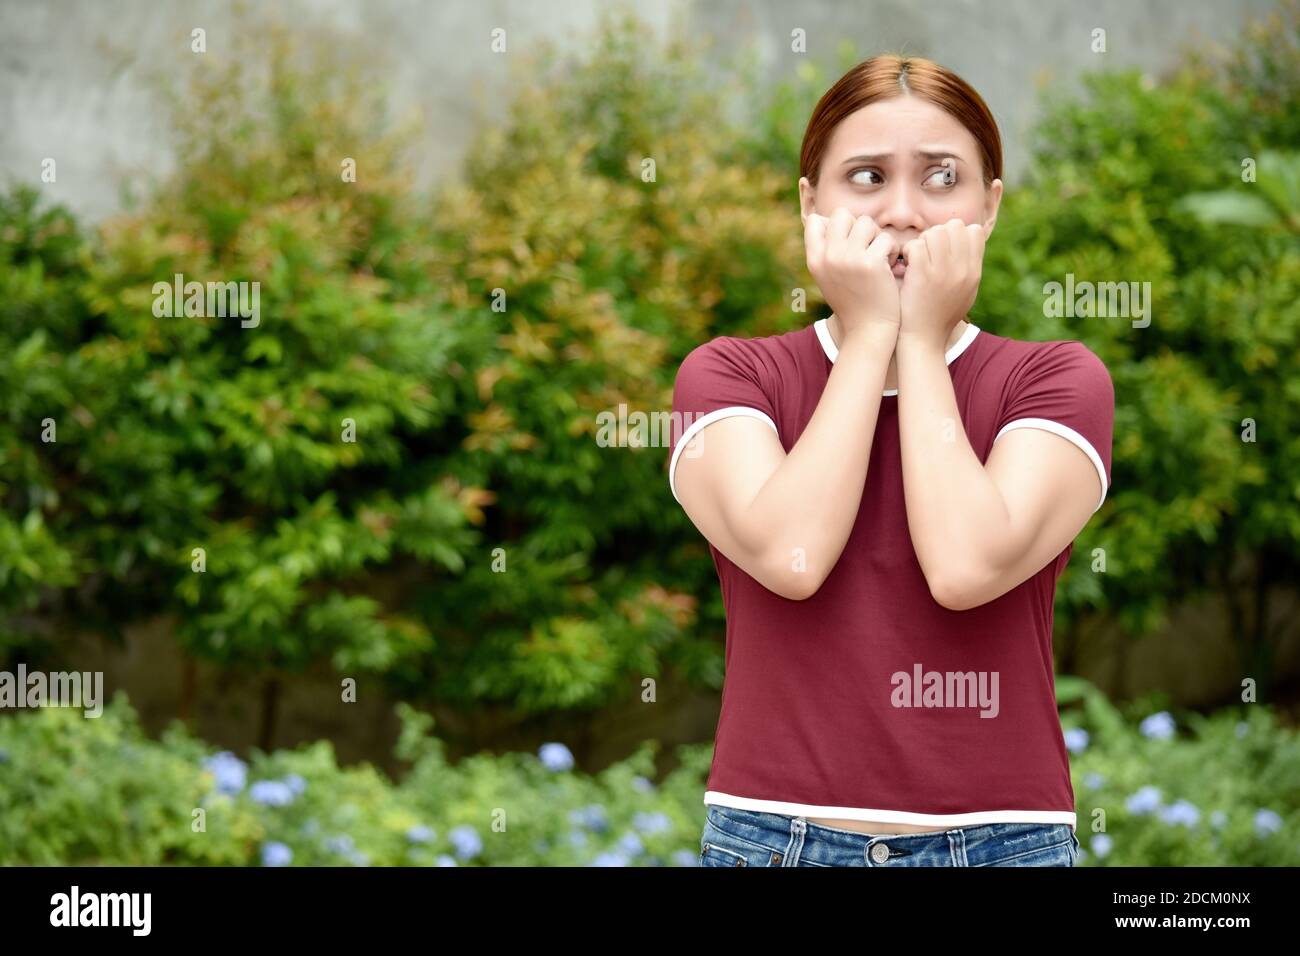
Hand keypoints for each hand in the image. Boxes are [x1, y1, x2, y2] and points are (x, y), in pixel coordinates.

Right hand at [804, 207, 901, 340]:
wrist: (868, 329)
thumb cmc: (853, 300)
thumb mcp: (828, 276)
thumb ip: (825, 250)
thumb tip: (825, 218)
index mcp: (814, 260)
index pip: (816, 220)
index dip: (835, 226)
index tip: (847, 244)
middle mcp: (827, 257)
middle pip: (842, 215)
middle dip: (858, 227)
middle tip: (866, 248)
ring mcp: (848, 258)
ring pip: (866, 222)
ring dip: (878, 237)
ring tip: (879, 257)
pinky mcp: (870, 263)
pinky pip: (886, 238)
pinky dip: (892, 251)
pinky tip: (890, 267)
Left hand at [898, 218, 986, 349]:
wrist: (923, 340)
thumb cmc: (939, 317)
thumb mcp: (965, 293)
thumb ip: (967, 268)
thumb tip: (967, 241)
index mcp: (974, 272)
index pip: (975, 231)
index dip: (956, 234)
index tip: (944, 249)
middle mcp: (963, 270)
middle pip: (954, 226)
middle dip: (938, 234)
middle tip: (927, 253)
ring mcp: (943, 271)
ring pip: (935, 232)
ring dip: (922, 241)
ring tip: (916, 259)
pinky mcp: (922, 275)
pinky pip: (916, 245)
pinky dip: (908, 252)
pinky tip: (906, 266)